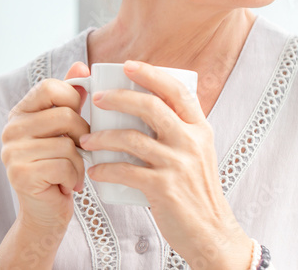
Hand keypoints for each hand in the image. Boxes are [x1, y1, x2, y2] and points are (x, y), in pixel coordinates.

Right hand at [0, 61, 91, 233]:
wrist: (45, 214)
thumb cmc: (58, 168)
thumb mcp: (64, 130)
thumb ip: (70, 98)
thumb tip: (81, 66)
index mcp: (20, 113)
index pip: (49, 87)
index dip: (73, 99)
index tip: (79, 118)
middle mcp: (10, 129)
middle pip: (64, 115)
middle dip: (84, 135)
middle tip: (82, 151)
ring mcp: (12, 152)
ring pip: (67, 143)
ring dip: (80, 162)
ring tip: (72, 172)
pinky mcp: (21, 175)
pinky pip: (64, 165)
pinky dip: (75, 177)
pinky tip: (68, 186)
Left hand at [79, 60, 251, 268]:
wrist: (211, 232)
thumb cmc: (196, 191)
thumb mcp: (197, 153)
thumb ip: (179, 130)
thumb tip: (147, 105)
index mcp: (200, 128)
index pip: (177, 90)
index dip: (151, 74)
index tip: (128, 66)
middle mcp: (191, 141)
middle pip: (151, 106)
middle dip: (119, 98)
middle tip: (97, 99)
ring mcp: (178, 164)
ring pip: (132, 138)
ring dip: (103, 137)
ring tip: (86, 139)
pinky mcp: (164, 188)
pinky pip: (126, 171)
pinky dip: (105, 169)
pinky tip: (94, 171)